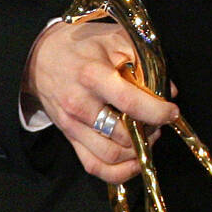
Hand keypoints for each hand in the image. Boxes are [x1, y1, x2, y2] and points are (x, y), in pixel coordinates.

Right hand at [25, 19, 178, 183]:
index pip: (129, 102)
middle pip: (122, 134)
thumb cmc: (82, 46)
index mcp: (93, 76)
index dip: (156, 111)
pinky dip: (119, 171)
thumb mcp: (114, 39)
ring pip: (111, 155)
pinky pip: (95, 166)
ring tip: (147, 136)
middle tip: (158, 122)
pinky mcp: (69, 138)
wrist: (40, 56)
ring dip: (136, 151)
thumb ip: (144, 61)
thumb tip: (168, 90)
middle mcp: (80, 104)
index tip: (172, 112)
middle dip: (149, 132)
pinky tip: (134, 160)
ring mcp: (72, 125)